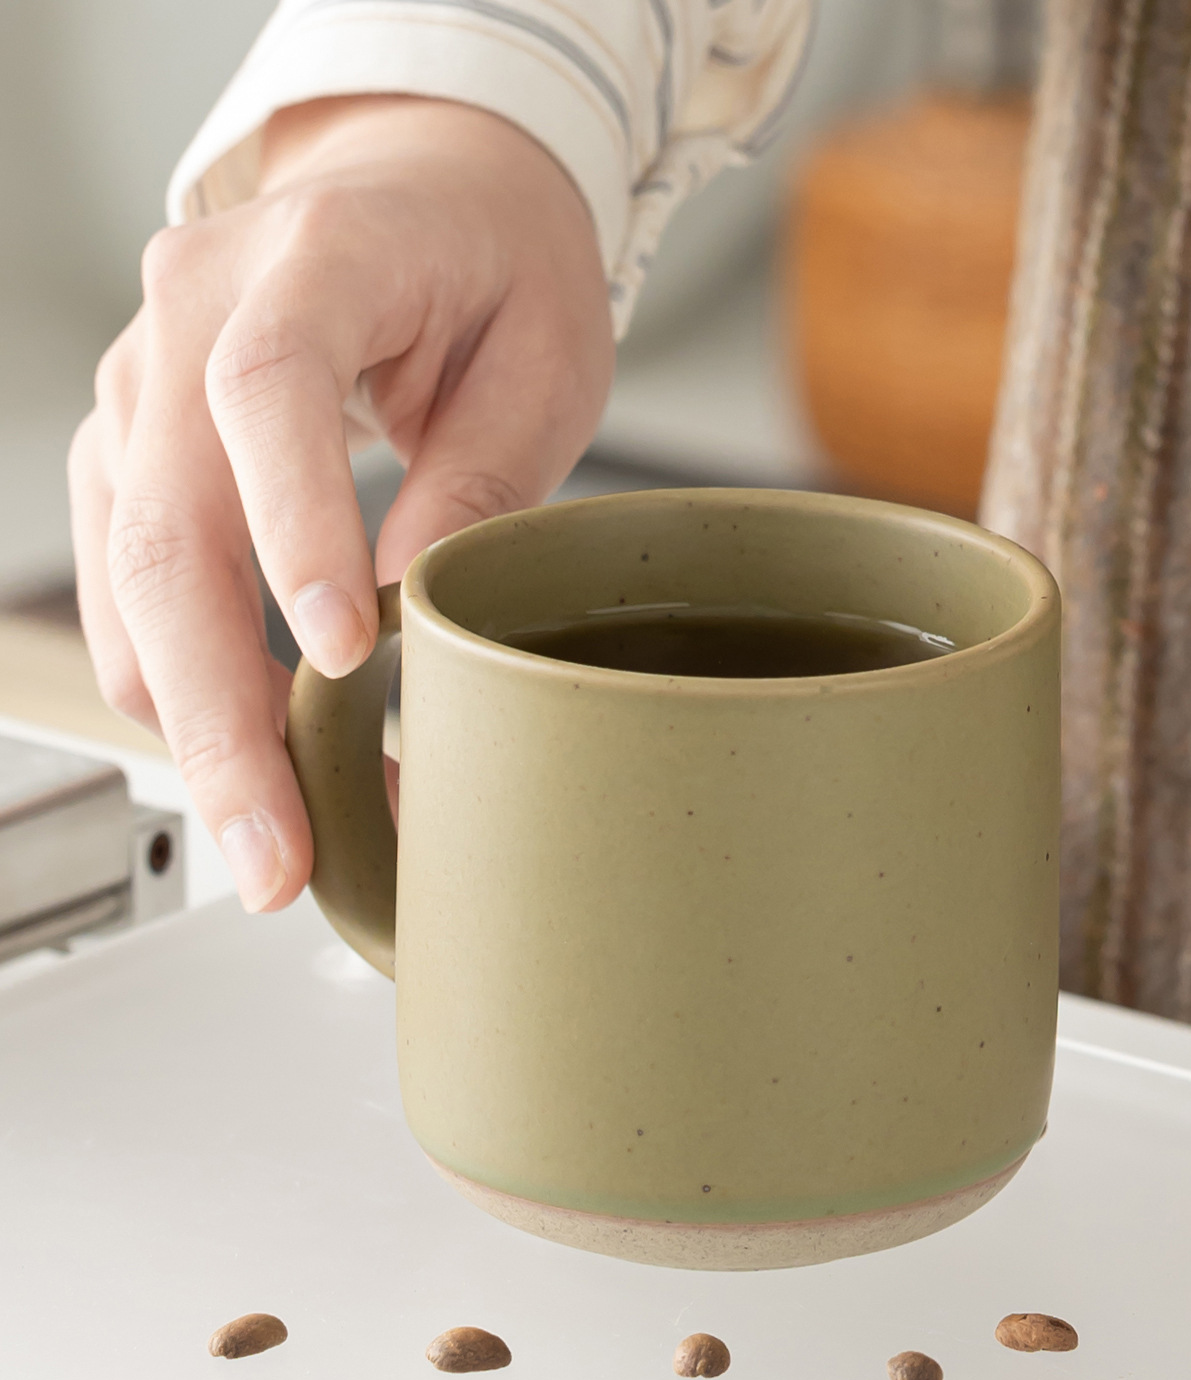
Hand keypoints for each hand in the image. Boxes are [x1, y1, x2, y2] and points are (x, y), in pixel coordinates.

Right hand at [68, 96, 613, 911]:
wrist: (425, 198)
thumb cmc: (498, 267)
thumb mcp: (542, 360)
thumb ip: (478, 478)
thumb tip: (410, 619)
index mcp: (311, 261)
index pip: (267, 393)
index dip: (293, 532)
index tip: (344, 661)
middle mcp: (191, 318)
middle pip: (171, 524)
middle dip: (222, 711)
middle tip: (278, 851)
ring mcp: (145, 385)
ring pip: (132, 575)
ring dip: (193, 722)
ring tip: (269, 843)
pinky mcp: (139, 449)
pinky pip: (129, 580)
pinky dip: (177, 679)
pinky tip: (243, 757)